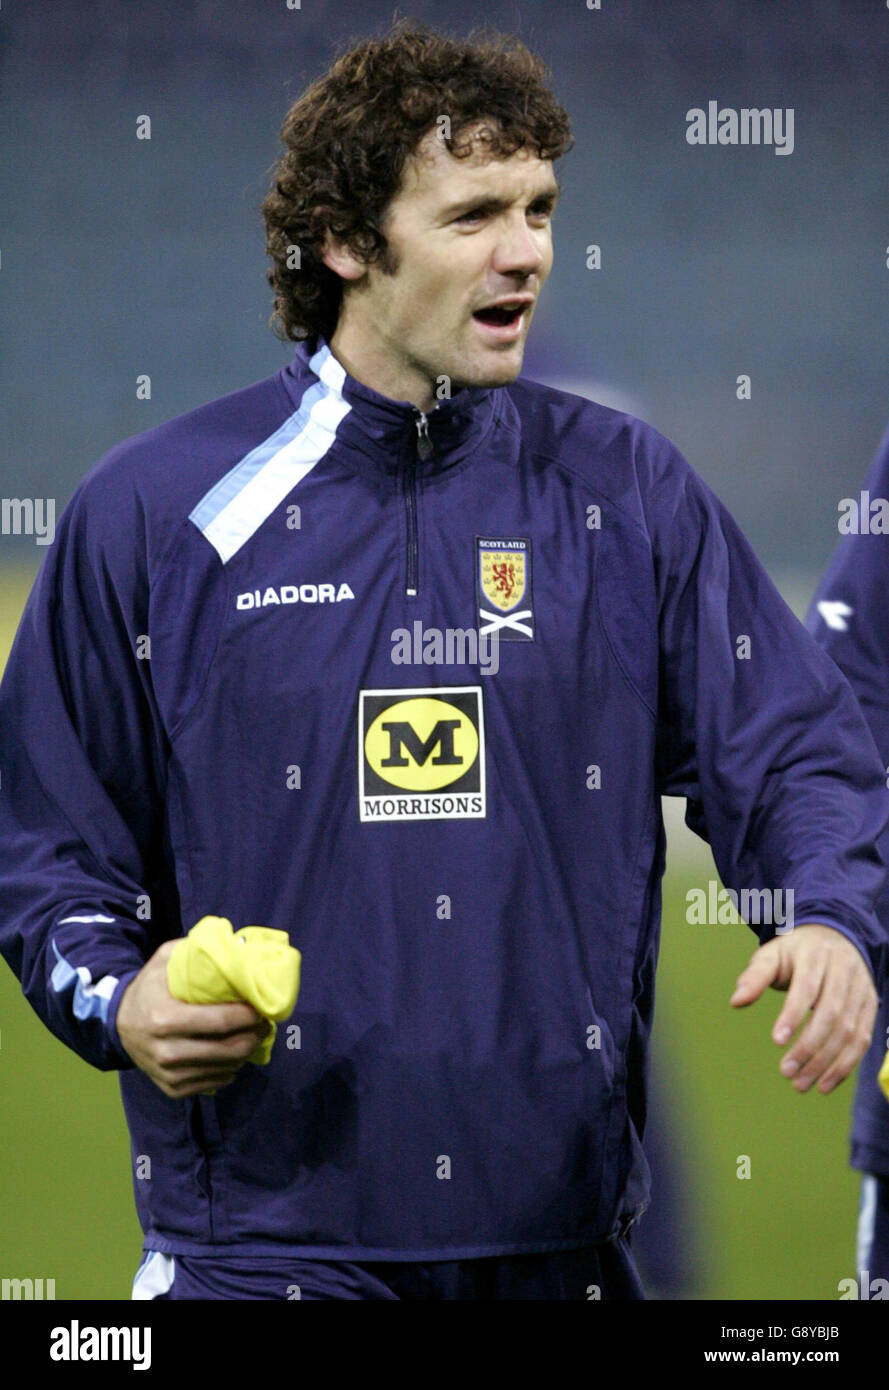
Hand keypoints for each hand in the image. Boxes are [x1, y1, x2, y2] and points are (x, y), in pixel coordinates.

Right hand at [115, 940, 271, 1097]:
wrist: (117, 1024)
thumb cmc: (149, 987)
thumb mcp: (165, 960)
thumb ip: (195, 950)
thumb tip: (235, 947)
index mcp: (164, 1018)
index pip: (220, 1021)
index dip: (249, 1015)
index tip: (262, 1007)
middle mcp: (166, 1051)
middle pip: (228, 1050)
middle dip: (254, 1036)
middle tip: (265, 1023)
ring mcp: (168, 1074)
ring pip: (225, 1070)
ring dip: (245, 1053)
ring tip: (252, 1035)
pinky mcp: (172, 1089)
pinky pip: (214, 1083)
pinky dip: (230, 1069)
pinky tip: (232, 1053)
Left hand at [729, 923, 877, 1093]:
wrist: (834, 936)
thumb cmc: (795, 952)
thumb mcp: (772, 955)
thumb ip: (755, 977)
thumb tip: (736, 1001)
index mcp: (815, 954)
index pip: (807, 986)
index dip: (793, 1014)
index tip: (777, 1041)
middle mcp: (843, 970)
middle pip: (830, 1013)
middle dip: (809, 1046)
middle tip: (786, 1072)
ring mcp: (861, 988)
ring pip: (849, 1031)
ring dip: (826, 1062)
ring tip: (801, 1084)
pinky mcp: (870, 1005)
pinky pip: (862, 1039)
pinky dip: (845, 1065)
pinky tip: (824, 1084)